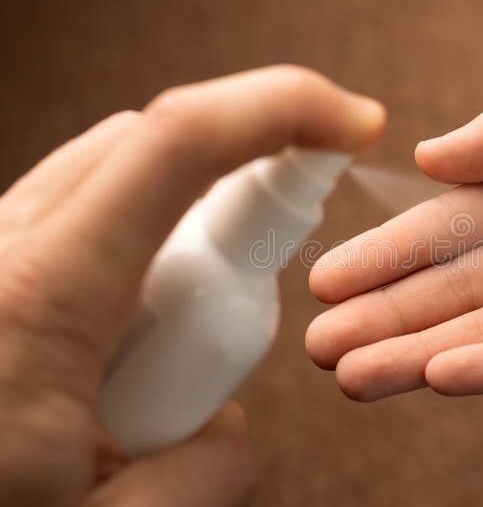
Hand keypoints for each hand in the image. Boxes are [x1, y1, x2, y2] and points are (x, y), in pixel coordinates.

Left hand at [0, 66, 384, 505]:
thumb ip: (206, 475)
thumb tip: (229, 426)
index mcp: (34, 300)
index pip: (179, 145)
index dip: (282, 109)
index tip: (351, 123)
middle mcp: (2, 247)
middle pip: (159, 147)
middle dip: (237, 195)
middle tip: (244, 297)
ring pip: (121, 174)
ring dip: (182, 236)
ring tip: (157, 353)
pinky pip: (86, 211)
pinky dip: (138, 250)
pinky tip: (121, 338)